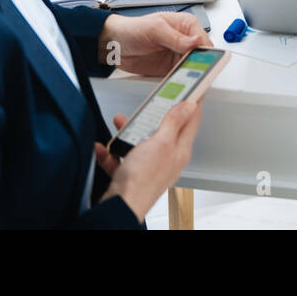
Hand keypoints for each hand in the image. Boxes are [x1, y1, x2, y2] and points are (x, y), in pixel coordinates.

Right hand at [96, 99, 203, 222]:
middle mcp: (167, 158)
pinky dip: (112, 152)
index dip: (192, 103)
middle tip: (150, 102)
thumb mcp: (161, 142)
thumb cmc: (142, 179)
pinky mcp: (132, 175)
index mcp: (179, 150)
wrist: (120, 206)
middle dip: (154, 115)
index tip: (193, 89)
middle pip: (164, 130)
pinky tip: (103, 148)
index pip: (191, 121)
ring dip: (129, 132)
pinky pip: (122, 158)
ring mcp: (149, 167)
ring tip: (120, 122)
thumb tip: (189, 106)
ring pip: (141, 142)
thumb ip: (173, 123)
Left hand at [99, 11, 211, 76]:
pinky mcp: (171, 69)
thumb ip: (176, 37)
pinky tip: (182, 85)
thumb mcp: (154, 29)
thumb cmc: (132, 29)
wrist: (114, 45)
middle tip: (199, 75)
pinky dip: (183, 82)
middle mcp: (185, 40)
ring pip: (195, 68)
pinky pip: (182, 77)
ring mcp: (179, 56)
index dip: (206, 52)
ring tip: (193, 83)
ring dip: (194, 75)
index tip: (205, 62)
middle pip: (202, 56)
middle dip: (202, 66)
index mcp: (186, 25)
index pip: (203, 40)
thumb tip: (196, 41)